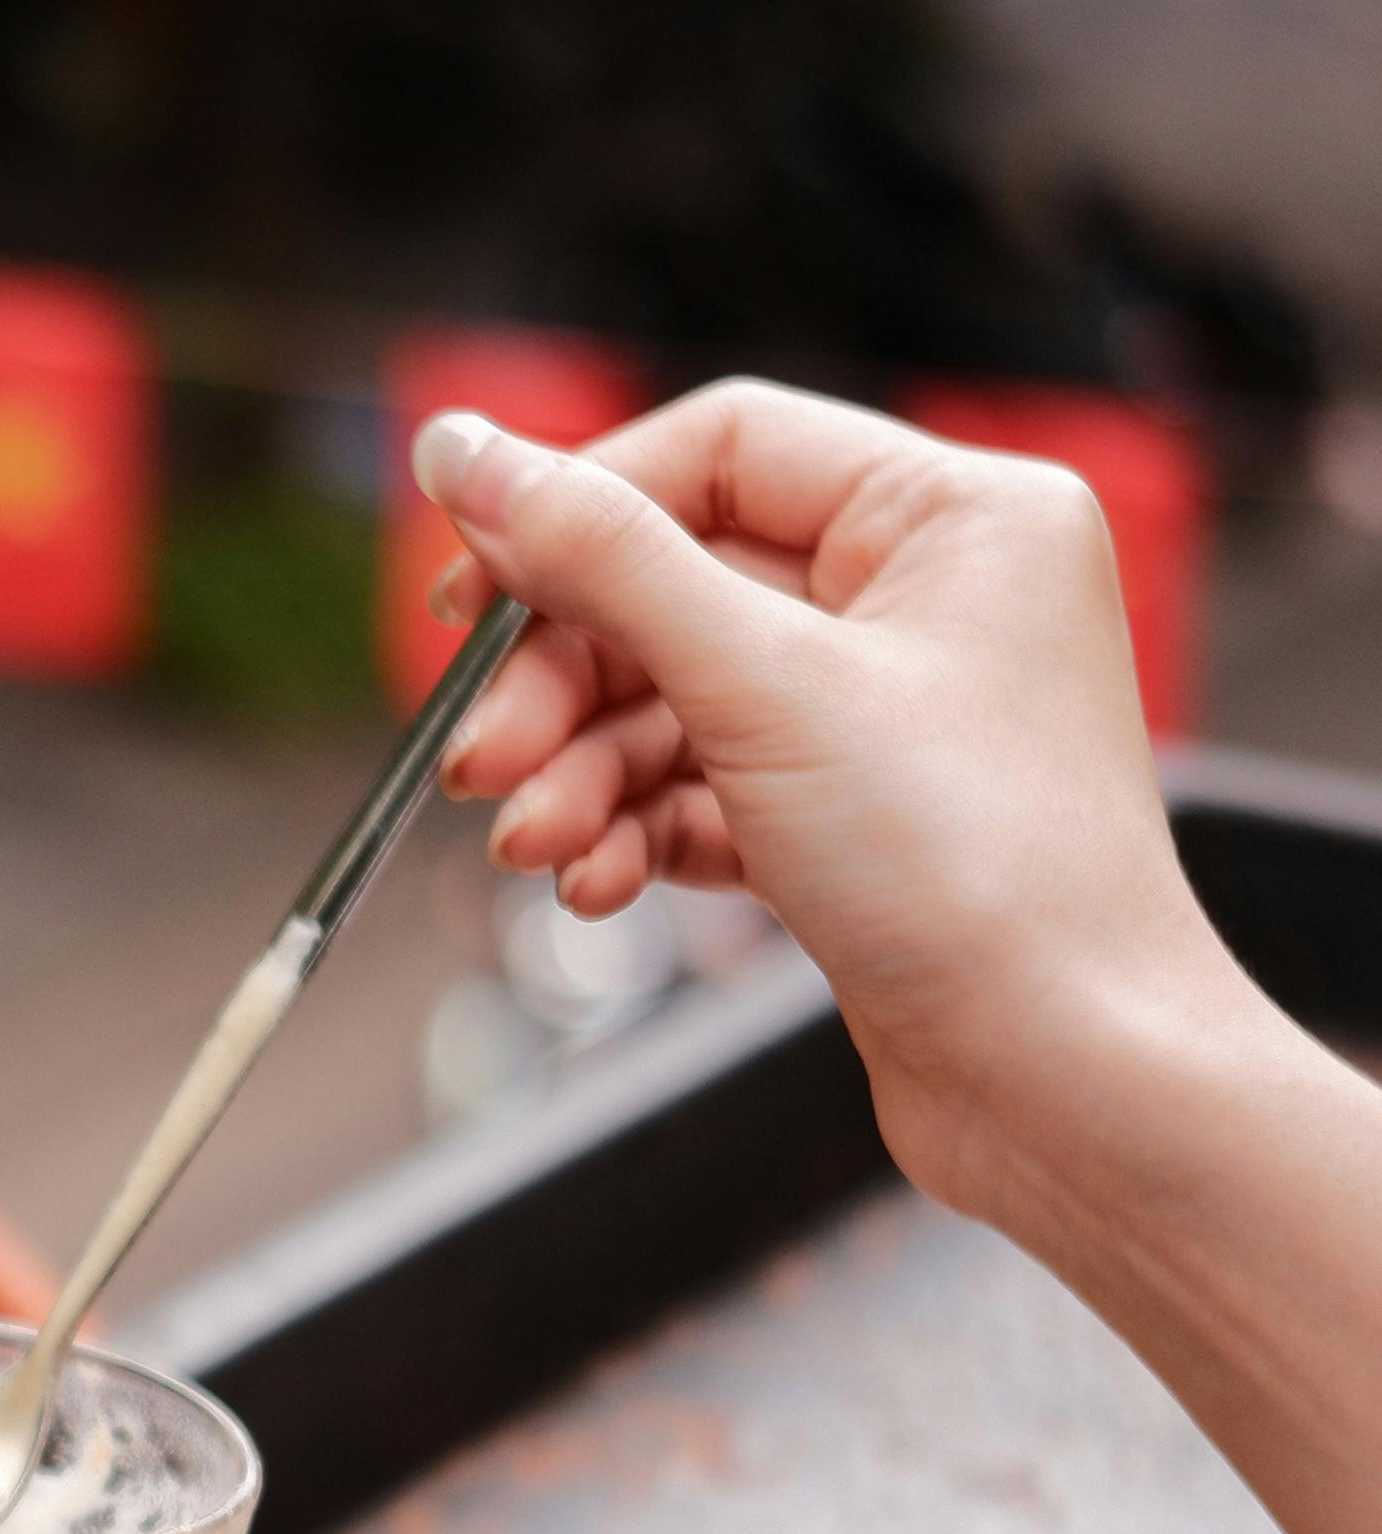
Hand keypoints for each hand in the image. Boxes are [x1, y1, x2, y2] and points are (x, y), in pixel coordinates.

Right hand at [415, 381, 1222, 1238]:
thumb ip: (602, 559)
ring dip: (584, 773)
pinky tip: (597, 883)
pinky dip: (639, 832)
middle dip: (563, 682)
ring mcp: (894, 715)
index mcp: (957, 516)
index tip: (464, 584)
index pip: (721, 449)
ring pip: (681, 702)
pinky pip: (711, 790)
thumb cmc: (981, 875)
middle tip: (481, 755)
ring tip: (536, 846)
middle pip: (680, 586)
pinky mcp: (857, 822)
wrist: (1069, 1084)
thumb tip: (465, 452)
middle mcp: (935, 598)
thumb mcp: (764, 687)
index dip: (579, 511)